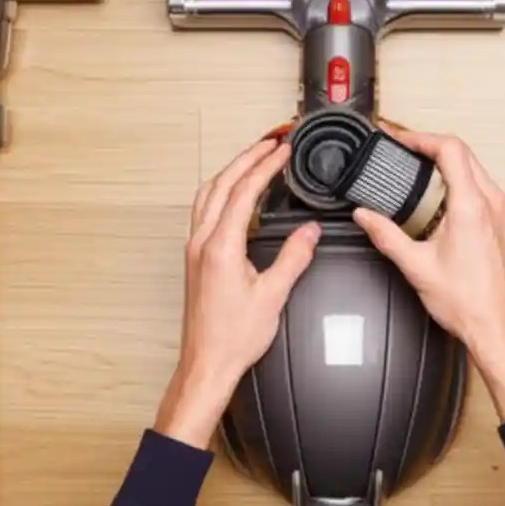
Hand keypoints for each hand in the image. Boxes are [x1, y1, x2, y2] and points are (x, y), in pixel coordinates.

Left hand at [155, 139, 321, 448]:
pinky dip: (222, 192)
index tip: (282, 150)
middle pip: (222, 184)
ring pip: (209, 194)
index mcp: (221, 247)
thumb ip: (294, 258)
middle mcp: (203, 242)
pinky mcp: (196, 259)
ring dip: (231, 171)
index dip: (265, 166)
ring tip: (254, 158)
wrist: (207, 364)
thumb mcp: (273, 296)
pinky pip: (205, 211)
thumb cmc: (234, 338)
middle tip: (270, 141)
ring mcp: (195, 249)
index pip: (244, 191)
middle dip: (247, 157)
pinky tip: (236, 195)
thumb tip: (310, 231)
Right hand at [352, 126, 504, 420]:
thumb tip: (364, 216)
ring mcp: (500, 211)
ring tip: (415, 163)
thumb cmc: (468, 302)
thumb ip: (385, 235)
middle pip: (462, 152)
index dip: (420, 137)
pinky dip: (456, 177)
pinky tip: (437, 191)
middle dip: (429, 144)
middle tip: (401, 145)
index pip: (450, 149)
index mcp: (471, 207)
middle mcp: (492, 203)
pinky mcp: (501, 222)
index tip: (398, 138)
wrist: (497, 326)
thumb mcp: (416, 266)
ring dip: (444, 160)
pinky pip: (479, 185)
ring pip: (472, 167)